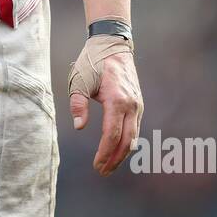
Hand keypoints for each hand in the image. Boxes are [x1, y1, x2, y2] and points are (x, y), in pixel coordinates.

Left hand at [68, 37, 143, 175]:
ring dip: (122, 154)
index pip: (112, 135)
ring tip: (109, 166)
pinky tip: (117, 149)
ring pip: (133, 136)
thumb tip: (79, 127)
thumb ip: (78, 104)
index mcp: (117, 99)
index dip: (104, 153)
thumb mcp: (79, 81)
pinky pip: (134, 127)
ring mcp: (137, 104)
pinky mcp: (138, 103)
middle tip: (102, 172)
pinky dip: (127, 141)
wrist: (112, 44)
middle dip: (114, 159)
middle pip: (126, 141)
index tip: (96, 166)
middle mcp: (131, 104)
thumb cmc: (92, 62)